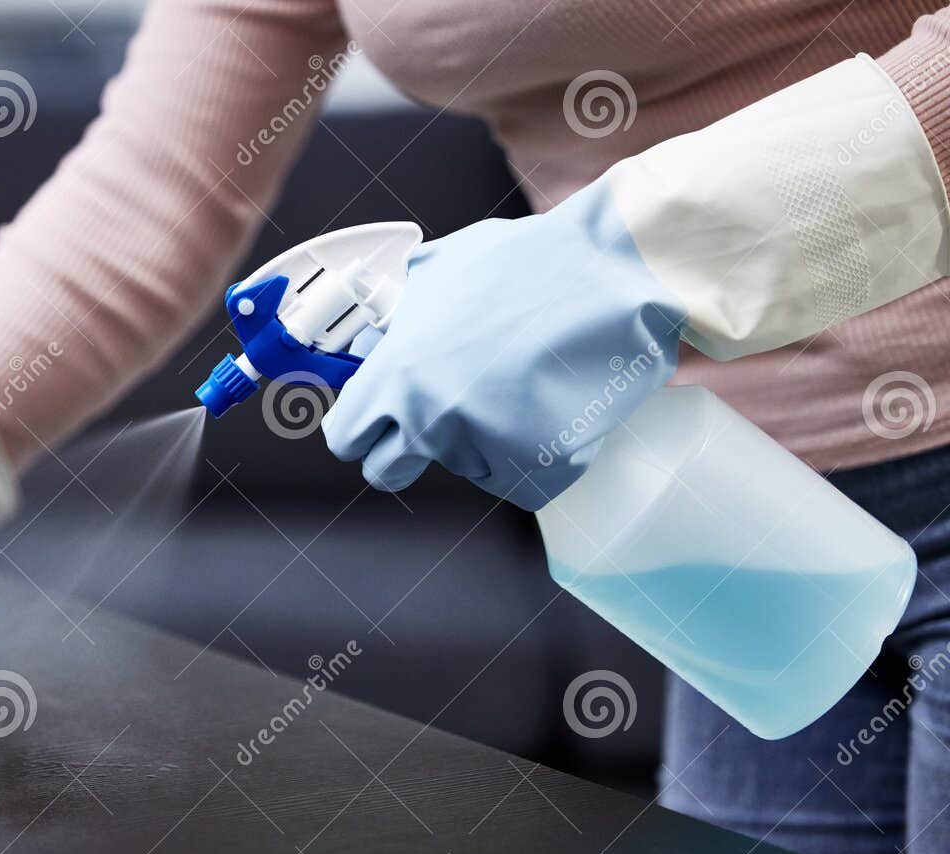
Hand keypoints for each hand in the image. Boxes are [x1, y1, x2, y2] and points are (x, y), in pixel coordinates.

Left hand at [320, 182, 683, 508]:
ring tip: (517, 382)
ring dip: (477, 438)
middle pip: (387, 470)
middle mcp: (432, 419)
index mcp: (397, 375)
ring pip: (461, 466)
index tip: (375, 421)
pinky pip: (516, 480)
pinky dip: (528, 455)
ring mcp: (485, 447)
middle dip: (403, 448)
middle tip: (437, 415)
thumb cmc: (534, 262)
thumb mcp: (441, 272)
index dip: (361, 427)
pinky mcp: (539, 467)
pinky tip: (546, 408)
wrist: (617, 271)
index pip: (347, 436)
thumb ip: (398, 316)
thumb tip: (372, 341)